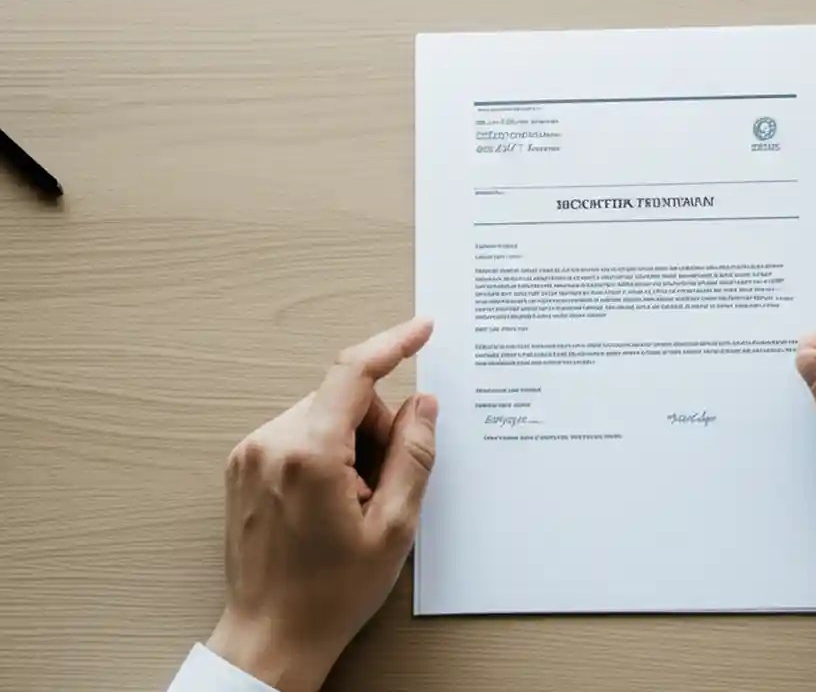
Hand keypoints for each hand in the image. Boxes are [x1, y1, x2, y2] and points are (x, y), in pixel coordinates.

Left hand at [206, 318, 437, 691]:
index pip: (354, 373)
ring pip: (323, 416)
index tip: (423, 329)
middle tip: (384, 487)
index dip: (393, 344)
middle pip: (344, 399)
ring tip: (353, 503)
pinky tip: (331, 501)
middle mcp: (271, 443)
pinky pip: (298, 434)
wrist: (271, 636)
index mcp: (309, 454)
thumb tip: (423, 405)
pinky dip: (325, 454)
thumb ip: (413, 455)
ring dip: (351, 445)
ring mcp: (251, 454)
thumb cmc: (331, 592)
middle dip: (376, 430)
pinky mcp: (242, 466)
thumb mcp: (394, 527)